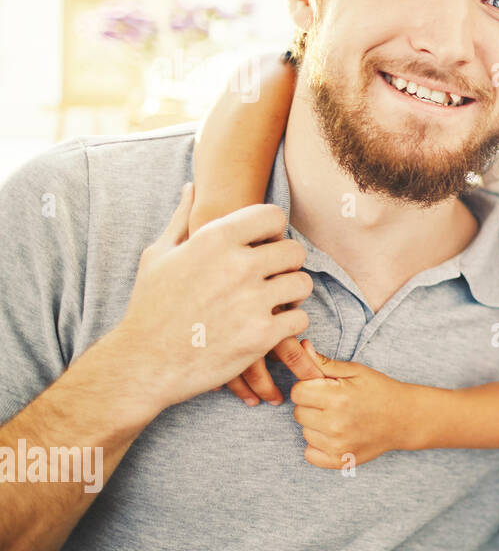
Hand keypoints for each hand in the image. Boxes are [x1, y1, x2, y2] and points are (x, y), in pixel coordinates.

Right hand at [111, 183, 312, 419]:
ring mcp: (252, 301)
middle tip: (272, 278)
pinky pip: (299, 319)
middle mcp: (238, 265)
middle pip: (294, 251)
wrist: (144, 362)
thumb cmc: (149, 306)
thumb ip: (183, 218)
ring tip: (274, 302)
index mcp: (214, 238)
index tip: (264, 246)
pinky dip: (289, 324)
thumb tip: (193, 187)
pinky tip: (271, 327)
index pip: (273, 216)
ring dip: (291, 294)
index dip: (272, 231)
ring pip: (302, 284)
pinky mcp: (262, 335)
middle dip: (286, 264)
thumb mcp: (158, 255)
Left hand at [288, 341, 428, 469]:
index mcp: (338, 398)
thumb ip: (325, 363)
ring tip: (338, 419)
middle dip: (311, 405)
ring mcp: (337, 446)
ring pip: (305, 432)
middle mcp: (336, 424)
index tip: (323, 388)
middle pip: (298, 413)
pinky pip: (310, 454)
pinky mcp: (339, 461)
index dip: (308, 387)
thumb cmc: (380, 391)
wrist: (405, 418)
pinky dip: (318, 445)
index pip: (297, 392)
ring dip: (316, 425)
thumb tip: (301, 348)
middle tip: (333, 403)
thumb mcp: (356, 371)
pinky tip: (334, 436)